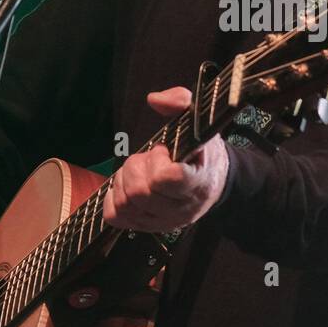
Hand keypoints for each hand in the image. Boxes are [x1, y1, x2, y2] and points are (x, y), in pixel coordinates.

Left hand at [102, 86, 229, 233]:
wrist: (213, 182)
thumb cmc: (202, 151)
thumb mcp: (198, 122)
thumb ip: (180, 102)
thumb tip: (154, 99)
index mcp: (197, 181)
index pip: (168, 179)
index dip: (157, 162)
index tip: (163, 151)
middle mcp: (182, 208)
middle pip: (139, 193)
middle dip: (135, 169)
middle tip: (147, 158)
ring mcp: (164, 221)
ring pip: (125, 205)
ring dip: (123, 182)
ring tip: (138, 172)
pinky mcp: (148, 227)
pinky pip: (115, 217)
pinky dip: (114, 199)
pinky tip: (127, 187)